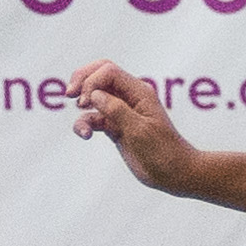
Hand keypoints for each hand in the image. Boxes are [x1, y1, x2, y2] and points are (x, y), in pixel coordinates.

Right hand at [69, 60, 201, 193]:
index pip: (108, 71)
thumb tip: (94, 95)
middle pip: (99, 75)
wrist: (175, 173)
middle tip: (70, 95)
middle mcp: (129, 98)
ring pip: (93, 98)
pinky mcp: (115, 127)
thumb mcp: (140, 130)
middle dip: (81, 81)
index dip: (92, 81)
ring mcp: (121, 112)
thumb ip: (117, 110)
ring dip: (82, 107)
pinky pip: (94, 118)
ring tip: (83, 129)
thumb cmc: (164, 151)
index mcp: (139, 92)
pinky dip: (85, 124)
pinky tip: (85, 136)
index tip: (85, 102)